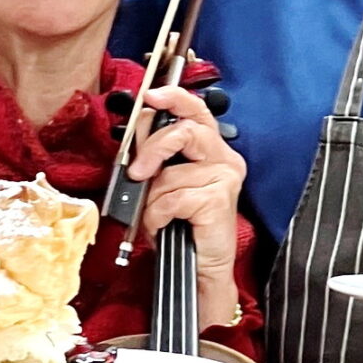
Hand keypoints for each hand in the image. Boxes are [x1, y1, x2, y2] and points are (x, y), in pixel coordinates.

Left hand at [126, 86, 247, 326]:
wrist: (199, 267)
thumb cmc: (181, 226)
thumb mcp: (163, 184)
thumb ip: (156, 156)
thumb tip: (137, 130)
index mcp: (212, 149)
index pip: (196, 110)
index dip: (174, 97)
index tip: (150, 95)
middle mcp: (224, 159)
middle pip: (185, 131)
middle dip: (153, 149)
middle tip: (137, 171)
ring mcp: (225, 178)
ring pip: (172, 173)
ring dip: (153, 199)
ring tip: (159, 215)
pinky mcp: (219, 200)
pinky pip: (172, 199)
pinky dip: (157, 215)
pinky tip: (166, 225)